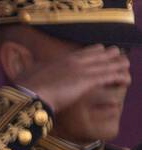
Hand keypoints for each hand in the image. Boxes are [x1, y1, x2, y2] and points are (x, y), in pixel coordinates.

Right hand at [15, 44, 130, 112]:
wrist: (28, 95)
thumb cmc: (25, 88)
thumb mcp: (29, 75)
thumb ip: (33, 71)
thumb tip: (26, 72)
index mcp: (64, 59)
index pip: (89, 50)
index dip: (100, 53)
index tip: (104, 57)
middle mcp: (77, 61)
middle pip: (104, 53)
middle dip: (112, 58)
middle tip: (118, 63)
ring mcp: (84, 70)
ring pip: (111, 63)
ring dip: (120, 66)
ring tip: (126, 69)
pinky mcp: (89, 80)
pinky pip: (112, 76)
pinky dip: (121, 77)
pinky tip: (126, 80)